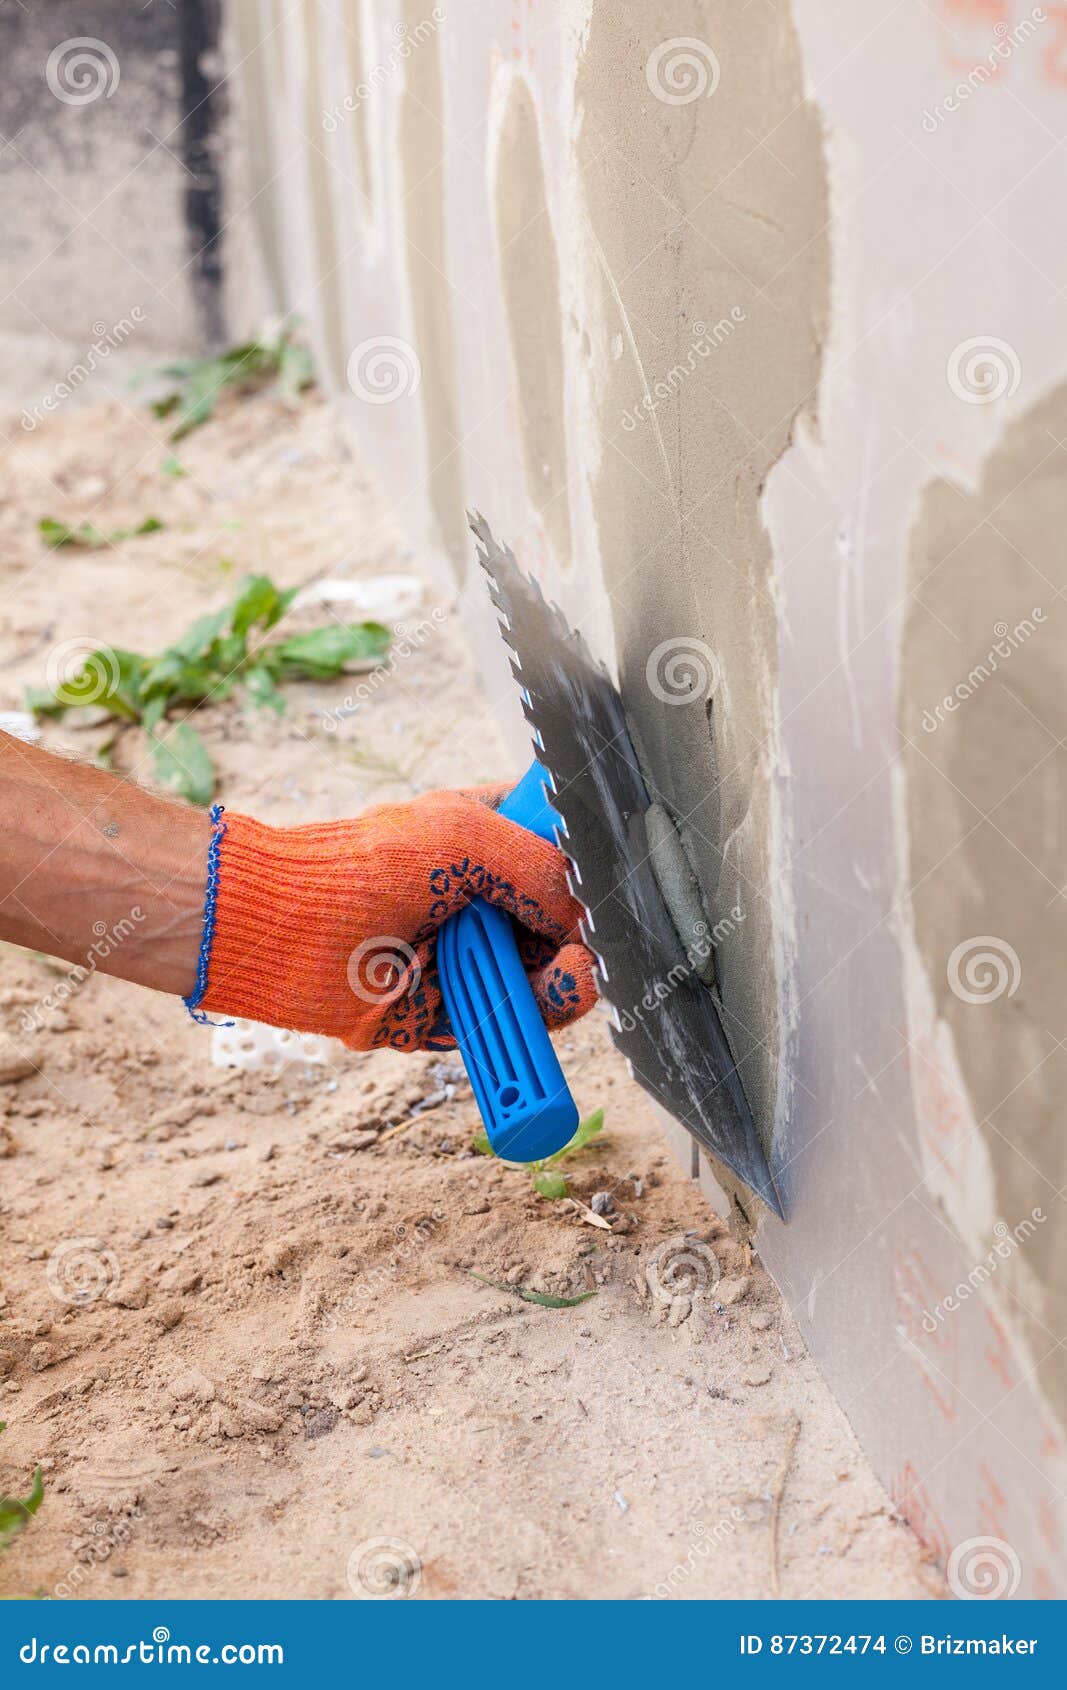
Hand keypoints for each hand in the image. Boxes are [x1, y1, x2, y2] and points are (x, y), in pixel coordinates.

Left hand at [196, 785, 598, 1050]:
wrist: (289, 934)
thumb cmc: (364, 867)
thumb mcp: (464, 838)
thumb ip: (541, 868)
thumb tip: (586, 920)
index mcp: (495, 843)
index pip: (569, 859)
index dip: (592, 877)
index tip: (603, 890)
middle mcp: (491, 903)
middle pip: (572, 929)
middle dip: (585, 941)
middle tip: (582, 949)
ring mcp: (477, 959)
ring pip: (554, 982)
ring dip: (566, 983)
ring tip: (564, 976)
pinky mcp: (460, 1011)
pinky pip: (516, 1023)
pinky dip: (534, 1018)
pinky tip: (543, 999)